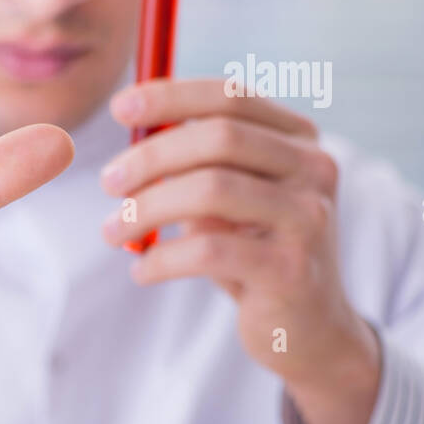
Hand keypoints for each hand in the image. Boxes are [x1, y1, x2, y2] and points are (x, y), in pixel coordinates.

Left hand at [99, 79, 379, 423]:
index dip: (172, 96)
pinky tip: (142, 270)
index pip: (232, 97)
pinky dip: (162, 258)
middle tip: (108, 182)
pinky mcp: (290, 269)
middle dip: (151, 156)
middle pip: (219, 137)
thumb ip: (193, 161)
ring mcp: (308, 218)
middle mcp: (314, 170)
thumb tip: (132, 127)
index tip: (118, 107)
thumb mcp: (226, 197)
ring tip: (113, 231)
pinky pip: (208, 251)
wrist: (306, 327)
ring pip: (211, 191)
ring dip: (147, 209)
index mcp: (298, 141)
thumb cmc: (252, 250)